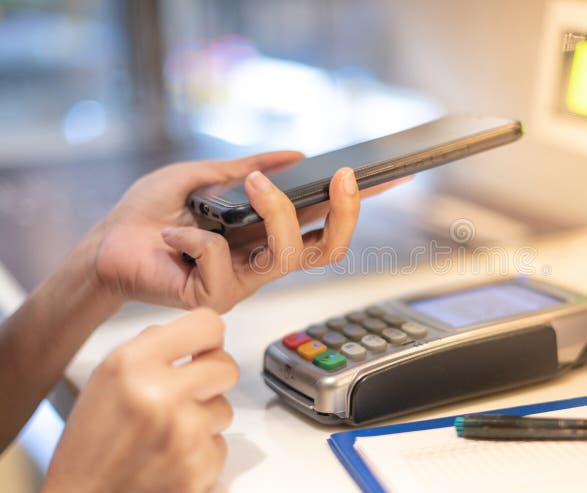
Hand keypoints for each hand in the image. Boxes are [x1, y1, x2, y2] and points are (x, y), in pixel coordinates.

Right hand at [42, 308, 237, 492]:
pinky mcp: (199, 467)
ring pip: (225, 408)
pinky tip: (170, 456)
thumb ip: (152, 348)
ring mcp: (184, 433)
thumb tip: (198, 331)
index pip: (208, 325)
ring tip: (167, 431)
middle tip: (186, 391)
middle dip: (210, 378)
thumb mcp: (106, 377)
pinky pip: (220, 444)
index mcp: (134, 364)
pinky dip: (201, 451)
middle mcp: (161, 394)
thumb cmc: (90, 445)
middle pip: (227, 366)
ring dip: (203, 418)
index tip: (203, 346)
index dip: (208, 337)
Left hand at [91, 151, 404, 311]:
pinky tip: (171, 234)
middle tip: (343, 178)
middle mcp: (263, 258)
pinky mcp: (214, 297)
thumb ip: (246, 167)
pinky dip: (195, 237)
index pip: (324, 220)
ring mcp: (242, 281)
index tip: (393, 175)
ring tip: (250, 185)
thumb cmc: (151, 213)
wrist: (106, 244)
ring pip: (289, 256)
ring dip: (276, 213)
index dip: (359, 202)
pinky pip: (222, 263)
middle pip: (329, 250)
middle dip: (347, 214)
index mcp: (267, 231)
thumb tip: (295, 155)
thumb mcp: (202, 176)